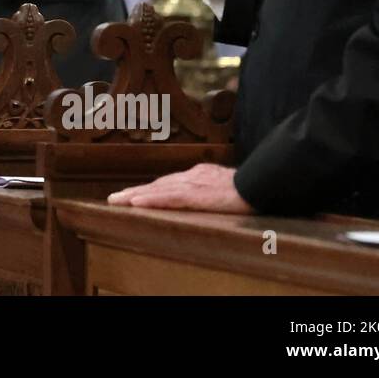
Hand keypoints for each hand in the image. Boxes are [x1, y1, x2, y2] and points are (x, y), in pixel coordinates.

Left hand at [106, 163, 252, 213]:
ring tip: (116, 201)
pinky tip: (135, 203)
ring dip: (134, 195)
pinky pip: (168, 197)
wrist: (264, 183)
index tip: (134, 195)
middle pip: (158, 184)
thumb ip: (212, 189)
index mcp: (199, 174)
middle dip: (135, 191)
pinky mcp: (196, 193)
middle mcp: (192, 175)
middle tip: (114, 198)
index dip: (150, 189)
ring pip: (157, 189)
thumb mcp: (227, 186)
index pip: (169, 183)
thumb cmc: (251, 186)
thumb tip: (206, 195)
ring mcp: (193, 183)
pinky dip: (150, 199)